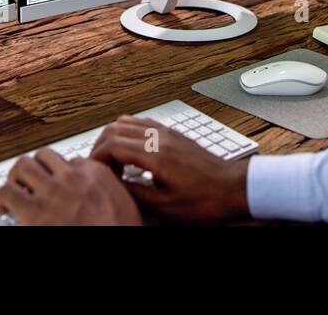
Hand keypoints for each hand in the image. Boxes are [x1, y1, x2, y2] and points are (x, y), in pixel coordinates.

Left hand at [0, 148, 141, 224]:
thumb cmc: (122, 231)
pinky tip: (4, 208)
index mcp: (97, 174)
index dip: (61, 174)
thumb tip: (102, 196)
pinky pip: (7, 192)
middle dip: (35, 168)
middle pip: (44, 156)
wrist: (113, 253)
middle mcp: (73, 178)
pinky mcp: (33, 212)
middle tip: (29, 182)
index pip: (71, 161)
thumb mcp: (126, 206)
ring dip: (16, 178)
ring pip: (22, 166)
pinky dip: (1, 198)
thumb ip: (112, 193)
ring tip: (15, 192)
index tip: (58, 185)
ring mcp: (53, 193)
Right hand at [89, 115, 249, 223]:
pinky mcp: (174, 133)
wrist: (234, 188)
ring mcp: (167, 132)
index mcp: (155, 154)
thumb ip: (135, 193)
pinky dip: (128, 133)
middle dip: (100, 147)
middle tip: (100, 168)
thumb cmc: (205, 200)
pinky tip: (132, 153)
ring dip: (113, 138)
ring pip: (126, 121)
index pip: (111, 144)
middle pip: (114, 128)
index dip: (96, 158)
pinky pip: (142, 123)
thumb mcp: (165, 206)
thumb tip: (112, 185)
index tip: (94, 173)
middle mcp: (159, 137)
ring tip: (114, 162)